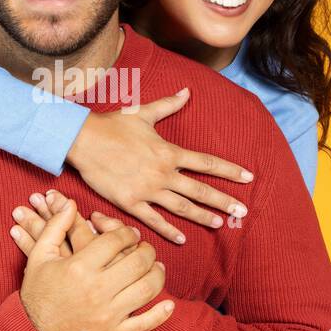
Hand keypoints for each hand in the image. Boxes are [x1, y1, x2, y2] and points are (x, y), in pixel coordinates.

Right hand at [15, 195, 172, 330]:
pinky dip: (161, 314)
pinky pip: (145, 324)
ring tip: (156, 267)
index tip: (129, 234)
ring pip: (147, 289)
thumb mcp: (40, 256)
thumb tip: (70, 203)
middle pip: (138, 262)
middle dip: (147, 250)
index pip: (115, 241)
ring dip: (157, 275)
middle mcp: (97, 290)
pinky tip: (169, 303)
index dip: (127, 233)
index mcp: (79, 267)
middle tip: (146, 248)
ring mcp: (108, 314)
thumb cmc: (37, 294)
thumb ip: (56, 226)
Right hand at [65, 89, 252, 244]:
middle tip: (243, 210)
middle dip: (224, 200)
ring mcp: (147, 190)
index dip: (229, 170)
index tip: (248, 177)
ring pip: (182, 208)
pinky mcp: (130, 203)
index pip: (206, 162)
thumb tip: (187, 92)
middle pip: (200, 190)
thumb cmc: (113, 125)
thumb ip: (168, 105)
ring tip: (220, 223)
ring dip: (203, 216)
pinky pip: (154, 220)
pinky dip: (169, 231)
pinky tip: (182, 239)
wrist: (83, 140)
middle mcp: (163, 173)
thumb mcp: (143, 112)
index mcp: (169, 152)